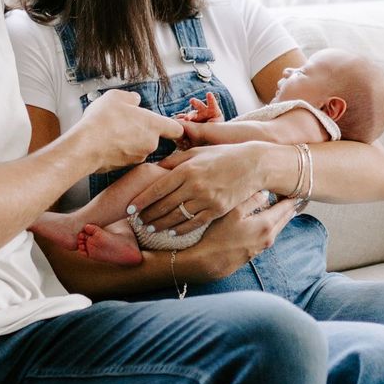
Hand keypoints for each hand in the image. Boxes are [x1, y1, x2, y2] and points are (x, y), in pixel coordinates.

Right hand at [67, 90, 182, 175]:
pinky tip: (107, 143)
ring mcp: (137, 157)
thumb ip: (130, 98)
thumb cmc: (102, 121)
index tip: (167, 124)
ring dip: (131, 141)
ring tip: (113, 132)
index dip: (173, 126)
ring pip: (140, 148)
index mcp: (153, 125)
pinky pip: (127, 157)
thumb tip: (134, 100)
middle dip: (143, 132)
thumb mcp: (116, 97)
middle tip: (127, 123)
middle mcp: (150, 144)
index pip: (177, 129)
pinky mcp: (124, 167)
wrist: (85, 147)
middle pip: (155, 138)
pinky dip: (120, 151)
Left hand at [133, 143, 274, 230]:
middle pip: (164, 205)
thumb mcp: (197, 152)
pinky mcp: (217, 210)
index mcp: (187, 169)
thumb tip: (153, 169)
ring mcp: (207, 199)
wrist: (252, 165)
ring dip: (160, 225)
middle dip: (148, 215)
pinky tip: (170, 232)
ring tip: (149, 228)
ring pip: (177, 217)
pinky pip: (194, 223)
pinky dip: (180, 229)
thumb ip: (174, 161)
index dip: (141, 201)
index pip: (157, 188)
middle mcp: (195, 185)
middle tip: (136, 221)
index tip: (130, 209)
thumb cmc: (222, 155)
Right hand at [180, 92, 221, 123]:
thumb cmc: (217, 125)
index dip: (211, 99)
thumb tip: (212, 121)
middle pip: (199, 105)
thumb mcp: (219, 123)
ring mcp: (196, 116)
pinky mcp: (190, 121)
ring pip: (192, 114)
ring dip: (188, 116)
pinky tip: (176, 120)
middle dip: (196, 102)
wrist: (211, 131)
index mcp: (213, 110)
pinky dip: (180, 120)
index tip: (209, 94)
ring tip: (186, 119)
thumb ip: (216, 122)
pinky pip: (184, 120)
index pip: (212, 104)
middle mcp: (203, 111)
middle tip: (192, 100)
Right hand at [182, 198, 298, 280]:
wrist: (208, 263)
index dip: (292, 196)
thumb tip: (266, 192)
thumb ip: (251, 200)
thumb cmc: (218, 236)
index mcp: (266, 224)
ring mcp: (263, 245)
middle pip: (286, 217)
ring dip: (281, 214)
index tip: (296, 188)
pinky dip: (273, 223)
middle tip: (294, 193)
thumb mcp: (233, 213)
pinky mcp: (256, 251)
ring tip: (283, 203)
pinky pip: (270, 233)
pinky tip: (266, 218)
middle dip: (290, 205)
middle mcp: (269, 236)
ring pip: (278, 226)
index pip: (286, 207)